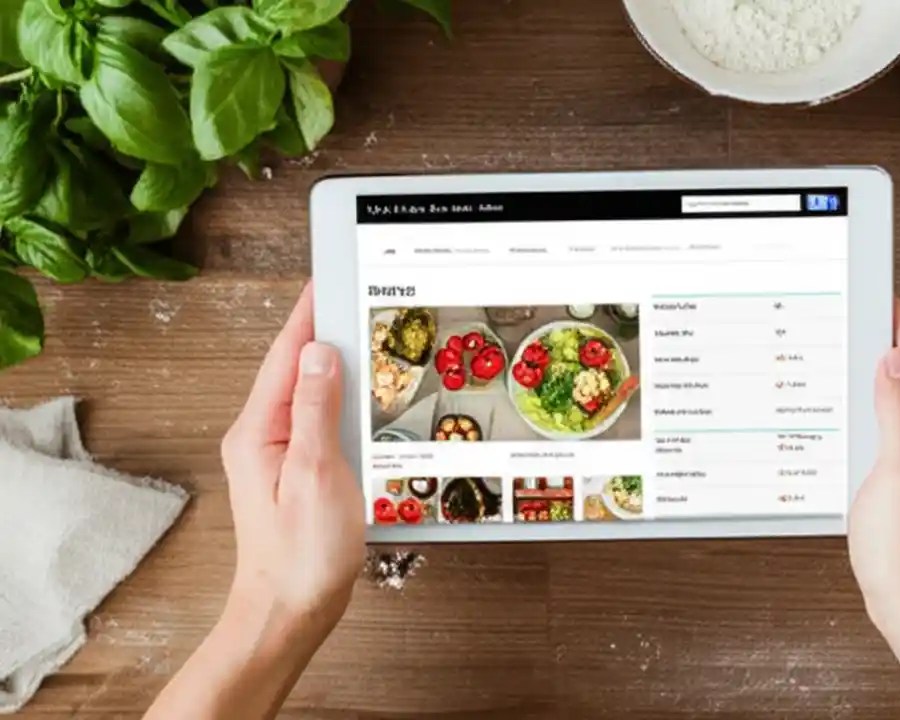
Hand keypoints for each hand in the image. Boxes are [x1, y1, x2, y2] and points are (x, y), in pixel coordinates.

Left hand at [220, 283, 364, 638]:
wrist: (289, 610)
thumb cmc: (300, 556)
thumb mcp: (314, 474)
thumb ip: (317, 409)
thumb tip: (321, 353)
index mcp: (258, 430)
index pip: (286, 354)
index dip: (309, 313)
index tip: (328, 278)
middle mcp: (261, 435)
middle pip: (295, 366)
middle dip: (324, 328)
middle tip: (355, 295)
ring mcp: (277, 453)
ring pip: (308, 391)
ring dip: (334, 361)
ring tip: (362, 331)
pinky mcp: (295, 469)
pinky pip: (318, 417)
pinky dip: (340, 396)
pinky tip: (360, 394)